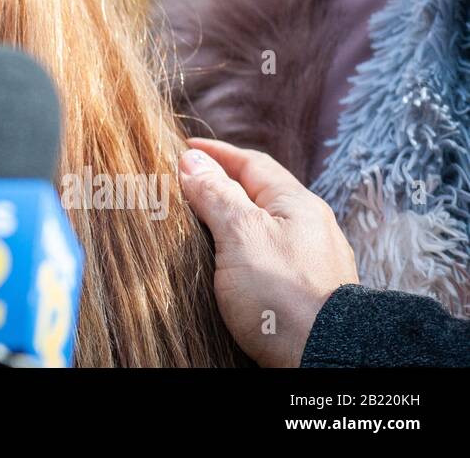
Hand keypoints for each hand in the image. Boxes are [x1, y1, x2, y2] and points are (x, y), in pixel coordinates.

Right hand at [178, 137, 358, 367]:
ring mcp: (310, 261)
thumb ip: (216, 195)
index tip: (184, 149)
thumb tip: (193, 161)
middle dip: (221, 185)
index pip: (252, 163)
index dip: (217, 154)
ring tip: (198, 222)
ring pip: (263, 227)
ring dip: (230, 219)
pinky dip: (242, 248)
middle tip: (184, 184)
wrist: (324, 358)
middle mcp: (309, 228)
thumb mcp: (241, 234)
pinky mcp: (305, 292)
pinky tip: (227, 262)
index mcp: (297, 204)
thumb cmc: (282, 294)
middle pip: (258, 194)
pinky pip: (267, 255)